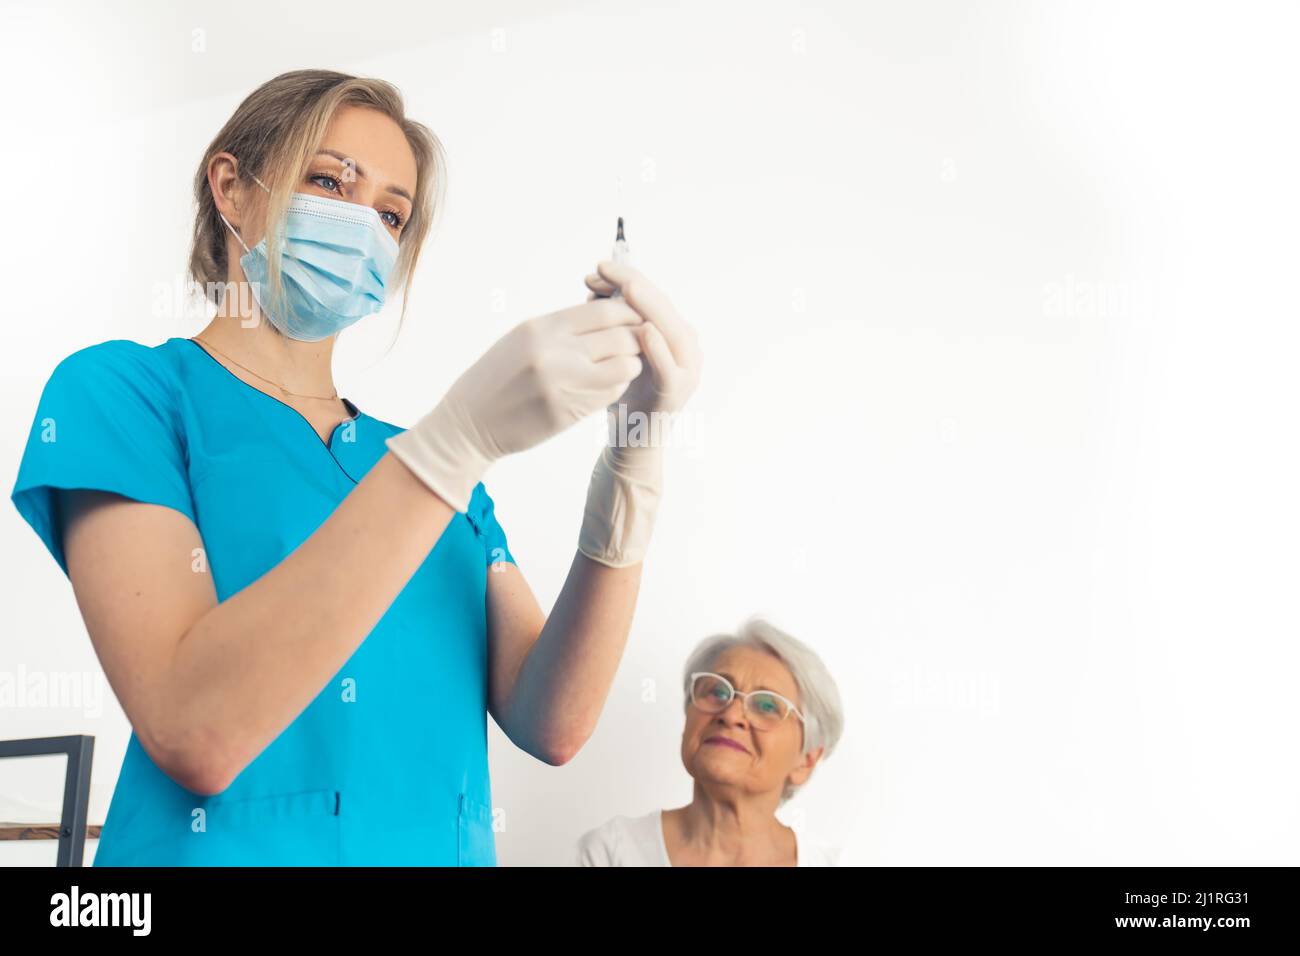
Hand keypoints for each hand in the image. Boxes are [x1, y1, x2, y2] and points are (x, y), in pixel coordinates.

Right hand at [386, 298, 643, 511]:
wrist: (470, 422)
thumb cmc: (497, 377)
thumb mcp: (523, 339)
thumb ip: (563, 327)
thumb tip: (607, 314)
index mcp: (543, 327)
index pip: (605, 311)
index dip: (628, 314)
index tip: (632, 320)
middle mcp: (554, 351)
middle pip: (621, 336)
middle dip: (636, 340)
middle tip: (636, 346)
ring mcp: (562, 383)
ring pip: (624, 366)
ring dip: (631, 365)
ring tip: (622, 367)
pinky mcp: (567, 411)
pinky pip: (610, 393)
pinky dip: (616, 387)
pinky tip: (606, 387)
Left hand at [584, 261, 701, 420]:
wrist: (631, 438)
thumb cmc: (621, 391)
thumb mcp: (615, 349)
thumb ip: (612, 321)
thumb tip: (594, 286)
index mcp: (672, 333)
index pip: (651, 296)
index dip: (626, 278)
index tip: (597, 268)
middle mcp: (685, 347)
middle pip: (662, 307)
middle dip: (632, 285)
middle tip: (603, 270)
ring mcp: (686, 369)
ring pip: (672, 330)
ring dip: (649, 307)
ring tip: (627, 288)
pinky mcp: (677, 392)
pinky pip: (670, 366)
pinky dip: (659, 347)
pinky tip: (644, 330)